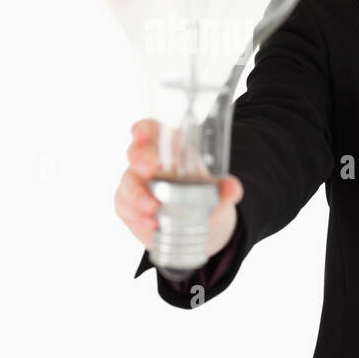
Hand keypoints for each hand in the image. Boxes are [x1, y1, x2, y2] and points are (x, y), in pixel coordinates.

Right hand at [115, 118, 243, 259]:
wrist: (202, 227)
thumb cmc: (206, 196)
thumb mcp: (219, 192)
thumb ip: (226, 189)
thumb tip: (233, 189)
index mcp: (171, 149)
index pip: (152, 131)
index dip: (144, 129)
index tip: (141, 134)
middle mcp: (150, 162)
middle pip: (136, 153)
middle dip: (139, 159)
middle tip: (148, 170)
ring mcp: (137, 184)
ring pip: (128, 183)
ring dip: (137, 196)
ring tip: (152, 209)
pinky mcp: (129, 205)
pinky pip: (125, 207)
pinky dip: (136, 216)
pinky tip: (150, 225)